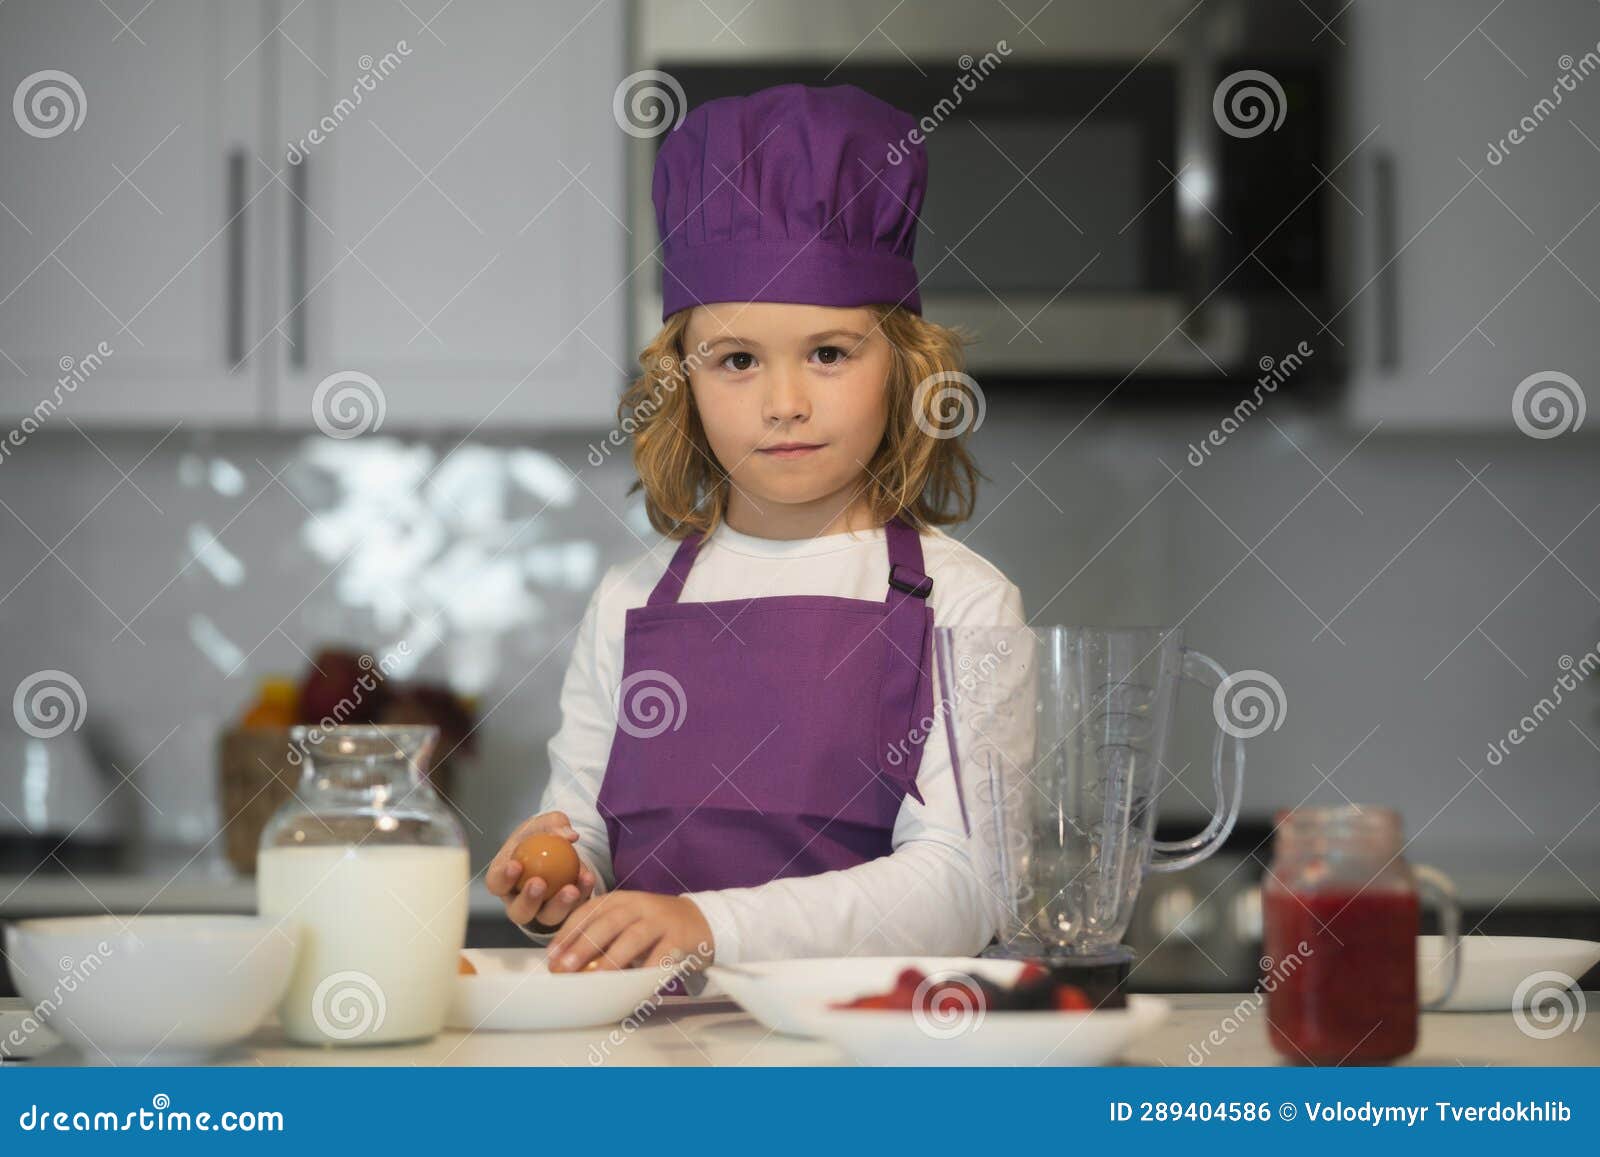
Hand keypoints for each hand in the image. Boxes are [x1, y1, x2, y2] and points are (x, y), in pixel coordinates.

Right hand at [486, 810, 598, 929]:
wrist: (560, 850)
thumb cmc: (541, 836)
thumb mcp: (543, 824)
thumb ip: (554, 824)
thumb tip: (569, 835)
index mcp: (504, 879)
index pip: (496, 883)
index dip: (503, 878)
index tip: (516, 865)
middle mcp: (518, 901)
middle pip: (519, 911)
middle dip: (528, 901)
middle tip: (540, 883)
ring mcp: (541, 911)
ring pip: (546, 918)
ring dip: (559, 906)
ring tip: (571, 890)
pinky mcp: (565, 912)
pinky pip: (572, 911)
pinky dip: (582, 896)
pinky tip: (588, 880)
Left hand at [546, 890, 713, 972]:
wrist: (702, 921)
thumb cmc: (654, 926)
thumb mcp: (626, 921)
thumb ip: (602, 936)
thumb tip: (566, 963)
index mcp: (620, 899)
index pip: (589, 911)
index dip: (569, 931)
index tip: (552, 954)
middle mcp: (639, 905)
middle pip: (608, 922)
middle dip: (583, 945)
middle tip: (564, 968)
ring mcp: (661, 919)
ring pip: (633, 937)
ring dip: (611, 959)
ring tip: (595, 978)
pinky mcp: (680, 937)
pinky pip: (661, 955)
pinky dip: (646, 970)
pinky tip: (634, 985)